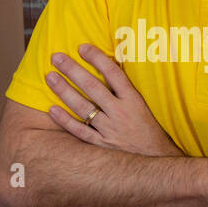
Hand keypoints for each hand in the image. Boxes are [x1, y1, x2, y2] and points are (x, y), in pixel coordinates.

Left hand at [45, 43, 183, 156]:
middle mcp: (120, 113)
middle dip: (73, 70)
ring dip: (64, 91)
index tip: (82, 47)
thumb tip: (108, 67)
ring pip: (83, 107)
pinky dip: (65, 121)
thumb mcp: (142, 105)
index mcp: (133, 100)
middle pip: (93, 87)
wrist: (156, 159)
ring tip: (50, 77)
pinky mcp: (101, 145)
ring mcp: (110, 130)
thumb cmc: (148, 129)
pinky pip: (80, 131)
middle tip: (57, 58)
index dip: (97, 58)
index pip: (114, 73)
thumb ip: (125, 89)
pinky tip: (52, 109)